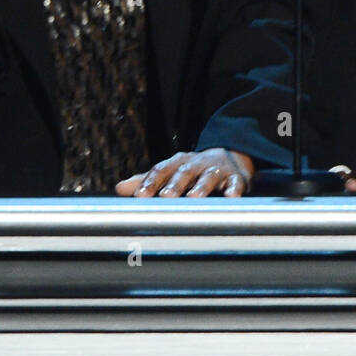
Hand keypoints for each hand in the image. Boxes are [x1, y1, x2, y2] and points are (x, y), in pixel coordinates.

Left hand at [116, 149, 254, 197]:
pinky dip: (234, 190)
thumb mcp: (171, 172)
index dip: (150, 182)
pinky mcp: (236, 178)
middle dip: (175, 184)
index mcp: (178, 163)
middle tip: (166, 197)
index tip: (139, 196)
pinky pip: (236, 184)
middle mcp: (196, 164)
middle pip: (184, 172)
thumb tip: (119, 188)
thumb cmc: (193, 170)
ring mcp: (217, 170)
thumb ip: (147, 180)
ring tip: (195, 198)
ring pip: (209, 177)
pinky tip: (231, 198)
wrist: (229, 157)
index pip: (161, 170)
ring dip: (202, 187)